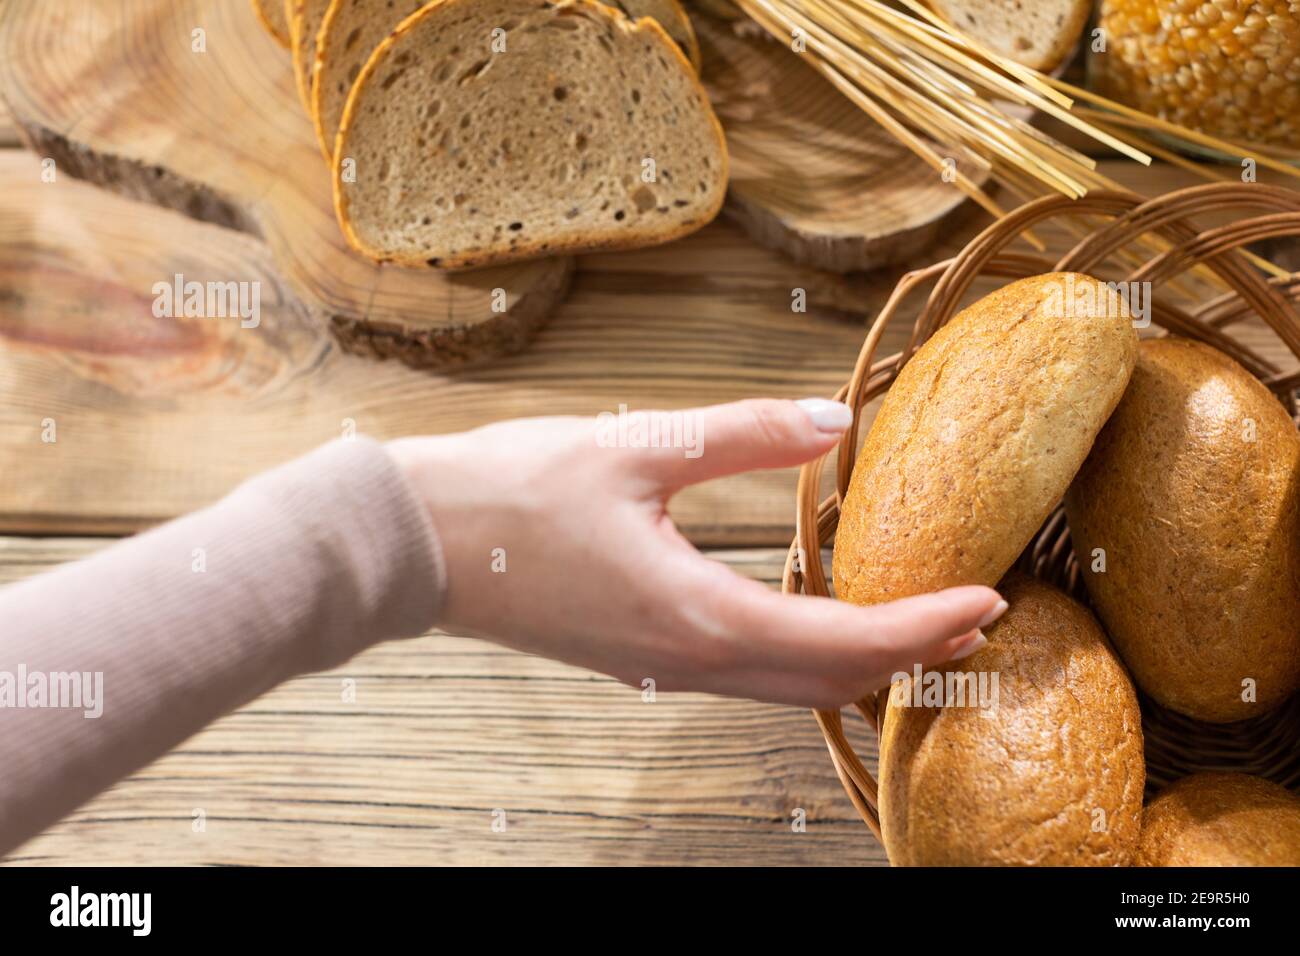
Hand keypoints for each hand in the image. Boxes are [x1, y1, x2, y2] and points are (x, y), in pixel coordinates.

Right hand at [386, 399, 1004, 707]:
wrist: (419, 545)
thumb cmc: (512, 496)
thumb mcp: (637, 446)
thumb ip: (745, 435)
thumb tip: (834, 419)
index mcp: (699, 617)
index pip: (845, 643)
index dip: (925, 625)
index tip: (987, 597)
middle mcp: (690, 662)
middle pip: (830, 683)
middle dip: (912, 655)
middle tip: (975, 614)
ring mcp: (665, 669)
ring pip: (791, 690)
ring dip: (864, 663)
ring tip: (920, 620)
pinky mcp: (645, 658)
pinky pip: (751, 677)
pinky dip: (810, 659)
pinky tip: (824, 618)